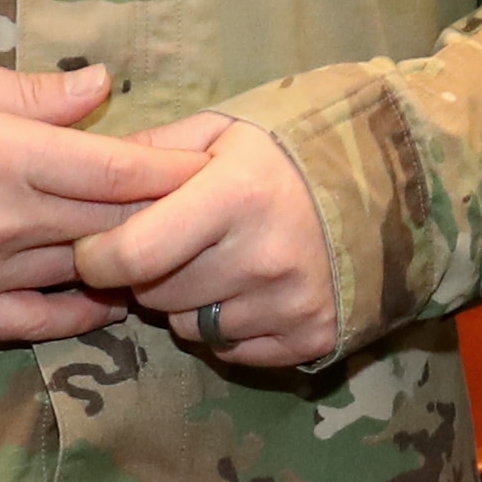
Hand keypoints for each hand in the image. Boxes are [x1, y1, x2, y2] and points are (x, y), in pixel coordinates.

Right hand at [0, 57, 195, 342]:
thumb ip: (32, 93)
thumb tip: (102, 85)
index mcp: (5, 156)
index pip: (115, 171)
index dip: (170, 170)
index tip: (212, 162)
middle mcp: (2, 222)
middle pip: (111, 227)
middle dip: (166, 217)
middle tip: (209, 208)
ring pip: (81, 275)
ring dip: (130, 264)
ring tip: (174, 250)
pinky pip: (35, 324)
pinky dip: (80, 315)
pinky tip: (112, 301)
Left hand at [70, 115, 343, 370]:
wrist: (395, 183)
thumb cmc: (295, 150)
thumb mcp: (226, 131)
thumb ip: (155, 149)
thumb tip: (87, 171)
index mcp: (236, 196)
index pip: (133, 254)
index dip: (98, 257)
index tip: (96, 249)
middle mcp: (264, 256)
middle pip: (156, 295)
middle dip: (147, 275)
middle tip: (174, 246)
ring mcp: (291, 303)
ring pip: (192, 328)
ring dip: (190, 303)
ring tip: (220, 264)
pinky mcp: (313, 336)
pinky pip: (234, 351)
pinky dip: (230, 328)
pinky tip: (251, 290)